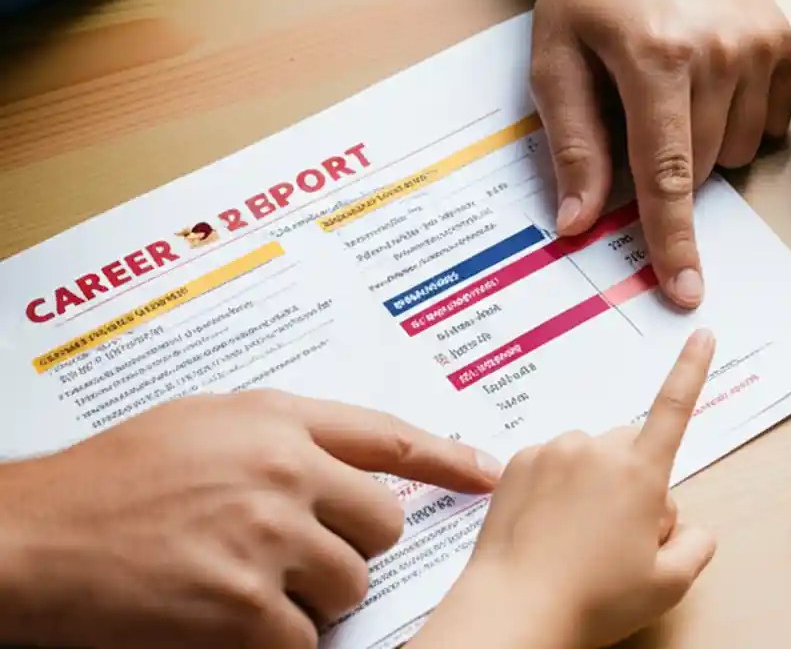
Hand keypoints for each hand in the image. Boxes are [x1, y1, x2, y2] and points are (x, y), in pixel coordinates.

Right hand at [0, 390, 499, 648]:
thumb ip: (278, 435)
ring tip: (245, 585)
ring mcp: (268, 540)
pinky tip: (227, 620)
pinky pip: (305, 641)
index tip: (485, 474)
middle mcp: (284, 473)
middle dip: (350, 551)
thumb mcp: (200, 424)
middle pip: (381, 528)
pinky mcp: (245, 607)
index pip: (388, 439)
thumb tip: (342, 461)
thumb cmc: (108, 481)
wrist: (32, 539)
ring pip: (348, 588)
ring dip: (311, 601)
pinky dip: (276, 643)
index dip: (446, 459)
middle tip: (296, 557)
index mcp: (276, 422)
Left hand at [412, 329, 716, 648]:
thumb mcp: (668, 585)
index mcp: (640, 472)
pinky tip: (548, 528)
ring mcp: (554, 453)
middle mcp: (597, 451)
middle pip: (631, 449)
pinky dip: (555, 489)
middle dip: (635, 479)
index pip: (675, 408)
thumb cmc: (592, 601)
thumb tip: (686, 525)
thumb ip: (696, 545)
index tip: (702, 334)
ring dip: (592, 484)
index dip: (692, 369)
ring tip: (577, 539)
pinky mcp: (518, 463)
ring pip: (590, 458)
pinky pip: (552, 465)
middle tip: (621, 536)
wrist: (515, 611)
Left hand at [532, 0, 790, 308]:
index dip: (672, 239)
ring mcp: (759, 46)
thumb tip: (579, 222)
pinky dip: (740, 121)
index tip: (684, 289)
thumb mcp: (556, 55)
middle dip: (667, 167)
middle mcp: (719, 53)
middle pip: (702, 168)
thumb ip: (572, 143)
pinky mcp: (781, 40)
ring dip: (705, 145)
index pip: (667, 174)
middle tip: (637, 112)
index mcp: (654, 58)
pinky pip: (771, 122)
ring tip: (672, 89)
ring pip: (739, 152)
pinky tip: (709, 82)